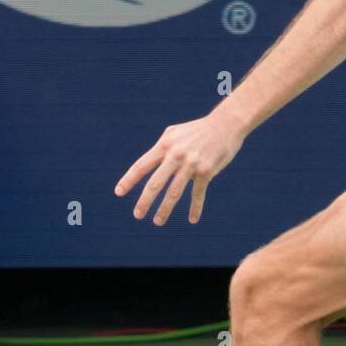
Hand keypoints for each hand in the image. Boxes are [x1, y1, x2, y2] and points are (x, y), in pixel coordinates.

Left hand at [116, 110, 245, 224]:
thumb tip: (150, 163)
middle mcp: (176, 155)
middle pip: (155, 183)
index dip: (129, 180)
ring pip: (174, 192)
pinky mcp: (207, 171)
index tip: (119, 192)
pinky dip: (195, 208)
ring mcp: (191, 164)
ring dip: (165, 209)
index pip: (142, 166)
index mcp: (165, 145)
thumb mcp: (175, 132)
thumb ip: (162, 147)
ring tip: (158, 221)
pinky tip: (192, 219)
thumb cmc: (198, 129)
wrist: (227, 123)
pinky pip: (198, 193)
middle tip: (137, 215)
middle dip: (144, 201)